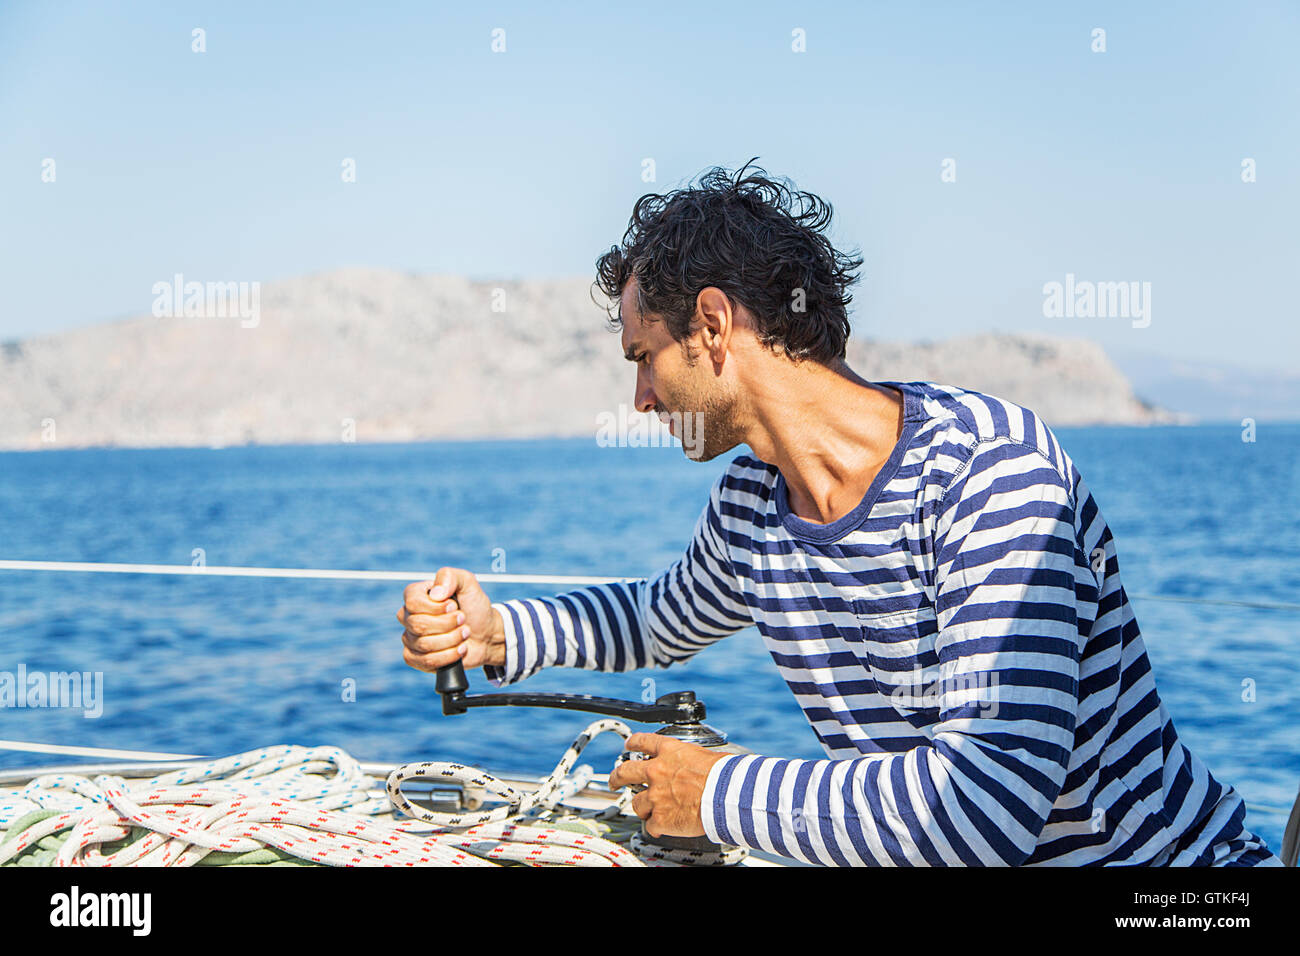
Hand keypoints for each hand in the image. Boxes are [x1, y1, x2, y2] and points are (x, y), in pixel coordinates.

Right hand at [398, 567, 504, 671]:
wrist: (486, 634)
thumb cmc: (475, 608)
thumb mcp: (468, 584)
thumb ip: (450, 577)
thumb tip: (435, 594)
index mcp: (417, 595)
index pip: (412, 602)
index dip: (436, 608)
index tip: (454, 606)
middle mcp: (410, 616)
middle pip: (418, 625)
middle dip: (448, 624)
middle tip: (463, 620)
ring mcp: (411, 638)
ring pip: (424, 644)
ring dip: (452, 639)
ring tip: (464, 633)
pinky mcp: (416, 658)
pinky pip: (424, 661)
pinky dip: (447, 656)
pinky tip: (459, 649)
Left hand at [607, 733, 729, 838]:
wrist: (726, 796)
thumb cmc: (724, 776)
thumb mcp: (705, 755)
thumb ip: (690, 759)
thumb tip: (694, 765)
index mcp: (669, 751)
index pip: (643, 742)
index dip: (633, 743)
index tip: (629, 746)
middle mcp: (657, 771)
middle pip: (625, 771)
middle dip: (616, 777)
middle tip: (615, 781)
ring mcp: (655, 796)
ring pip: (637, 803)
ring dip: (643, 808)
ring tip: (651, 812)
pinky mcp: (660, 819)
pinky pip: (650, 826)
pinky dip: (656, 827)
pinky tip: (663, 828)